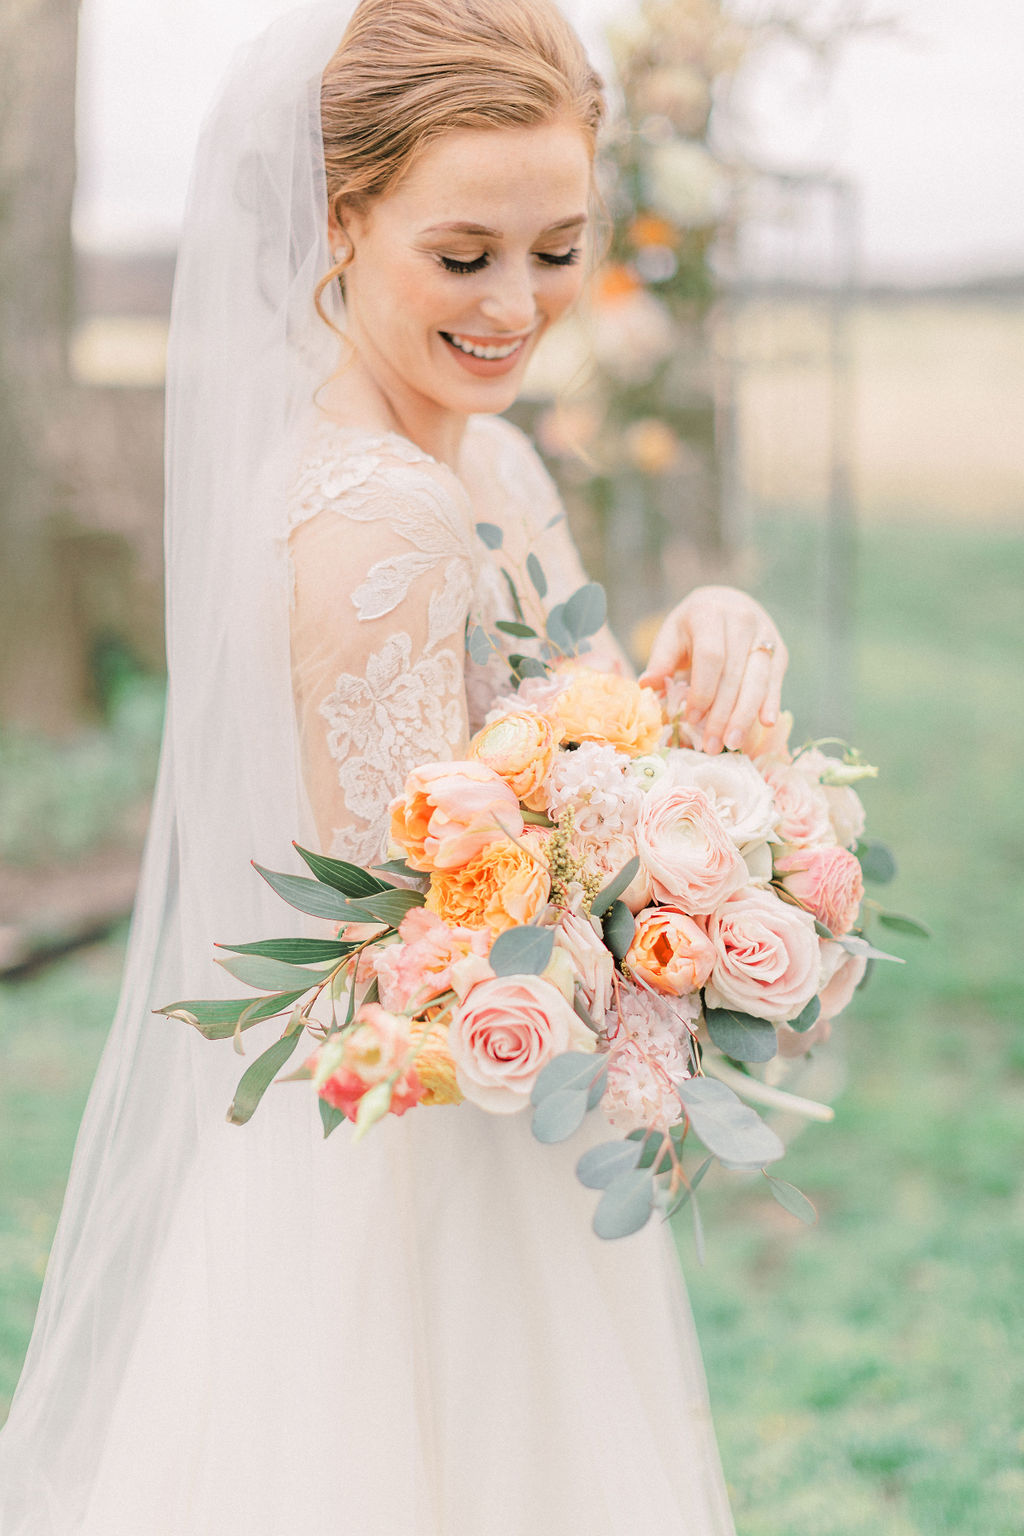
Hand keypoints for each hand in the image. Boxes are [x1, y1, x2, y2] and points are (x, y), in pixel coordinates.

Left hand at [638, 586, 787, 754]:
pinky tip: (766, 723)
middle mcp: (741, 619)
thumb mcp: (671, 634)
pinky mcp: (779, 649)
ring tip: (734, 742)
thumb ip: (661, 659)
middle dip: (723, 713)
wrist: (726, 601)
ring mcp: (764, 634)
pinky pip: (775, 679)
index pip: (710, 657)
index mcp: (709, 613)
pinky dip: (772, 702)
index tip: (691, 719)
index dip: (702, 691)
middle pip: (734, 674)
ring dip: (746, 715)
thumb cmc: (692, 625)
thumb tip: (646, 685)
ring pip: (758, 680)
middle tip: (712, 745)